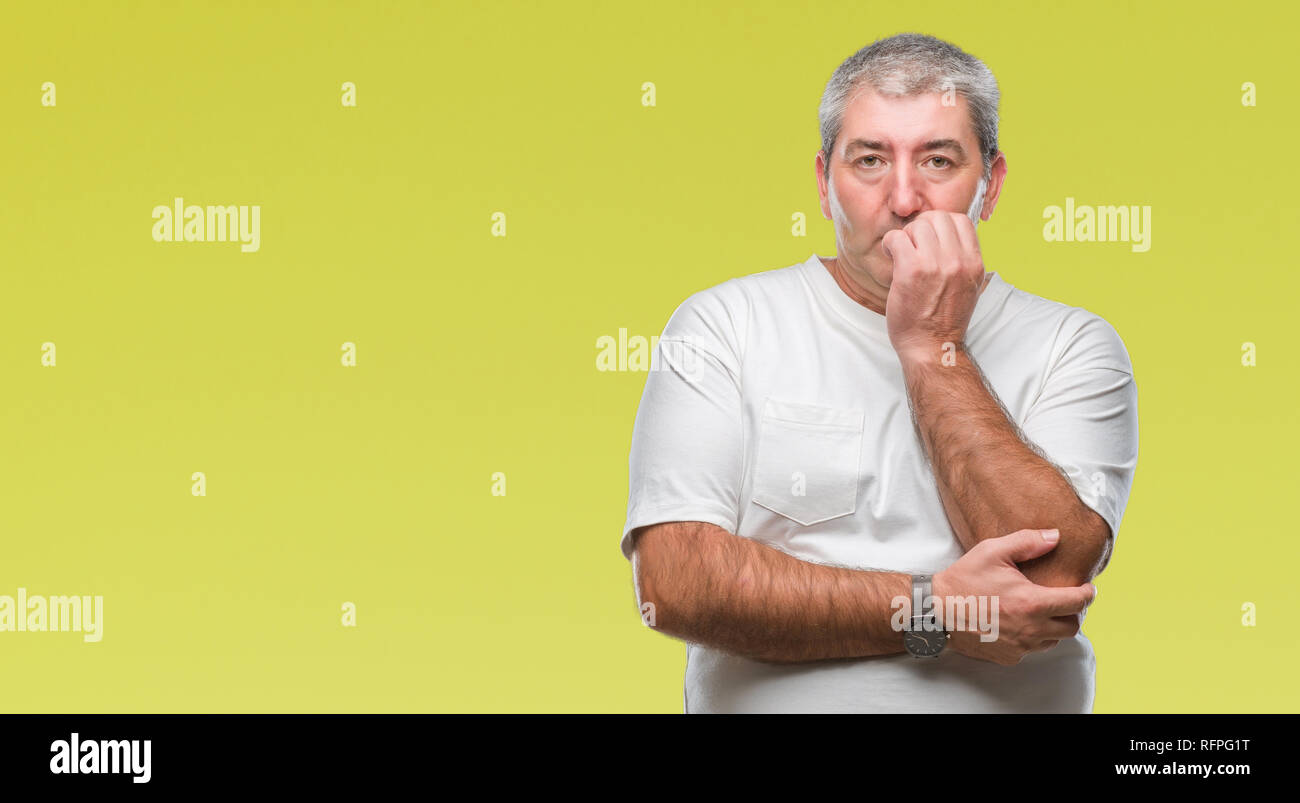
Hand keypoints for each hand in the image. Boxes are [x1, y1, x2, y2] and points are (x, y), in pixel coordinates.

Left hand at [881, 210, 990, 362]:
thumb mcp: (967, 286)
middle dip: (921, 227)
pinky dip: (890, 244)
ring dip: (905, 236)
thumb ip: (962, 260)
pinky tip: (891, 257)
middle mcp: (959, 262)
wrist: (932, 347)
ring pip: (918, 225)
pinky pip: (897, 237)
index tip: (929, 240)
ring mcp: (937, 265)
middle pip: (938, 217)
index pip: (960, 220)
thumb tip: (948, 235)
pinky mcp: (912, 271)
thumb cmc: (944, 319)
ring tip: (901, 254)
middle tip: (912, 246)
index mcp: (974, 263)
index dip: (940, 224)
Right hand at [931, 528, 1095, 666]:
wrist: (935, 611)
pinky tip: (1018, 624)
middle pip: (1071, 627)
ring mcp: (1020, 647)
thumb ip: (1027, 542)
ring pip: (1053, 641)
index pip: (1077, 602)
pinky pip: (1032, 650)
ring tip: (1040, 611)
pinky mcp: (1008, 657)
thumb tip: (1055, 537)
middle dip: (1072, 613)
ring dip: (1053, 627)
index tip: (1087, 588)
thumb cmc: (963, 580)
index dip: (1087, 594)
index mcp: (1032, 602)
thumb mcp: (992, 551)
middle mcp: (1031, 629)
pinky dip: (1032, 638)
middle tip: (1062, 599)